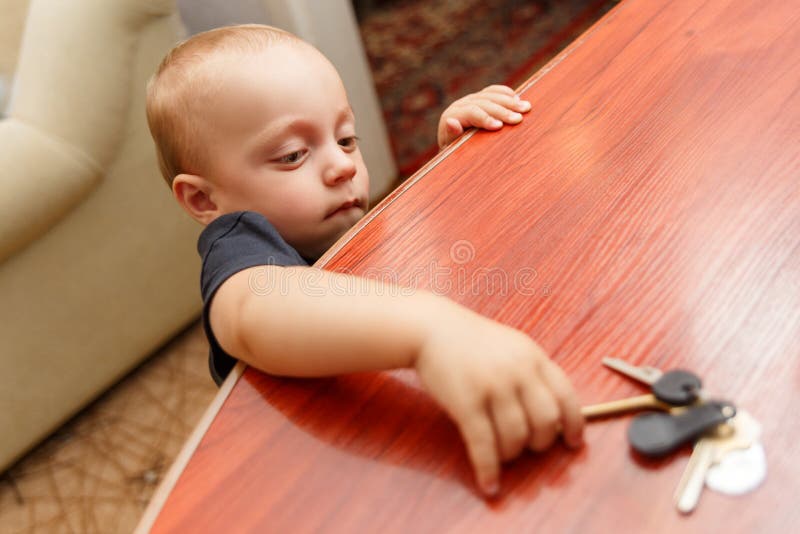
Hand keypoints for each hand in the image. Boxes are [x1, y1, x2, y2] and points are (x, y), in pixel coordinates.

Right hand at [414, 303, 583, 496]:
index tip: (573, 442)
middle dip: (541, 442)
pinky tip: (489, 484)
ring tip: (503, 455)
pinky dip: (488, 469)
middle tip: (529, 446)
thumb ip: (532, 373)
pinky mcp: (466, 402)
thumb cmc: (472, 342)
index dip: (574, 425)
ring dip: (512, 454)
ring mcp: (492, 386)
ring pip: (516, 436)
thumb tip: (553, 413)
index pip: (567, 396)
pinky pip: (484, 444)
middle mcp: (517, 371)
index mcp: (533, 357)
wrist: (431, 329)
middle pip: (546, 421)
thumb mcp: (512, 346)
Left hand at [437, 85, 531, 148]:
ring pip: (491, 95)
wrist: (457, 150)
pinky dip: (507, 94)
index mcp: (451, 116)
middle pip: (484, 103)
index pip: (470, 113)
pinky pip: (495, 91)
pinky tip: (518, 99)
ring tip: (526, 108)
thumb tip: (451, 121)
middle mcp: (460, 105)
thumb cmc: (456, 154)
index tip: (500, 126)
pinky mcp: (481, 98)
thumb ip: (452, 136)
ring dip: (510, 101)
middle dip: (503, 111)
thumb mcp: (452, 149)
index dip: (485, 118)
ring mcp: (471, 99)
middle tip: (519, 119)